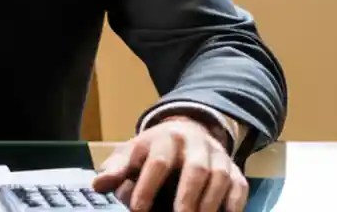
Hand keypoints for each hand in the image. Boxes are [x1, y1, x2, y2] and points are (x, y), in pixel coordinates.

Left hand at [92, 116, 246, 211]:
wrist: (187, 131)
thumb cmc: (153, 151)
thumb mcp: (131, 154)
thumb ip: (116, 170)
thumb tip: (97, 185)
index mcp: (165, 139)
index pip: (158, 163)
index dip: (148, 187)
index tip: (137, 209)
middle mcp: (195, 145)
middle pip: (196, 170)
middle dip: (186, 198)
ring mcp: (218, 157)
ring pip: (220, 179)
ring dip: (209, 206)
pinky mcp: (235, 171)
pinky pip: (239, 189)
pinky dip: (234, 207)